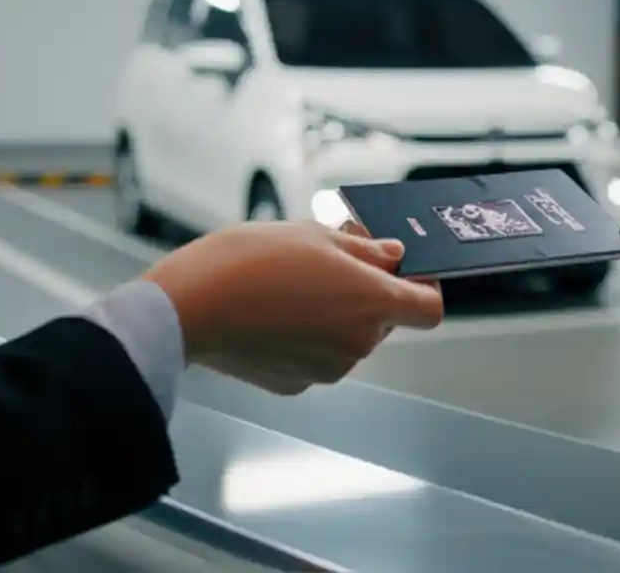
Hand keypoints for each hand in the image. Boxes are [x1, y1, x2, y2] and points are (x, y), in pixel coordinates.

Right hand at [141, 220, 443, 394]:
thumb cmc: (249, 261)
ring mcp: (328, 369)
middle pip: (386, 320)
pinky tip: (274, 313)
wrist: (190, 307)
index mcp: (371, 304)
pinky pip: (317, 356)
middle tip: (333, 260)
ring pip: (350, 338)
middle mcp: (358, 344)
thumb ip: (364, 248)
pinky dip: (306, 336)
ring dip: (335, 313)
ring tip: (292, 284)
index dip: (423, 286)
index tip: (404, 269)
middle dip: (368, 291)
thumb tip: (393, 256)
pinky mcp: (296, 384)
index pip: (429, 308)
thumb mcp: (314, 235)